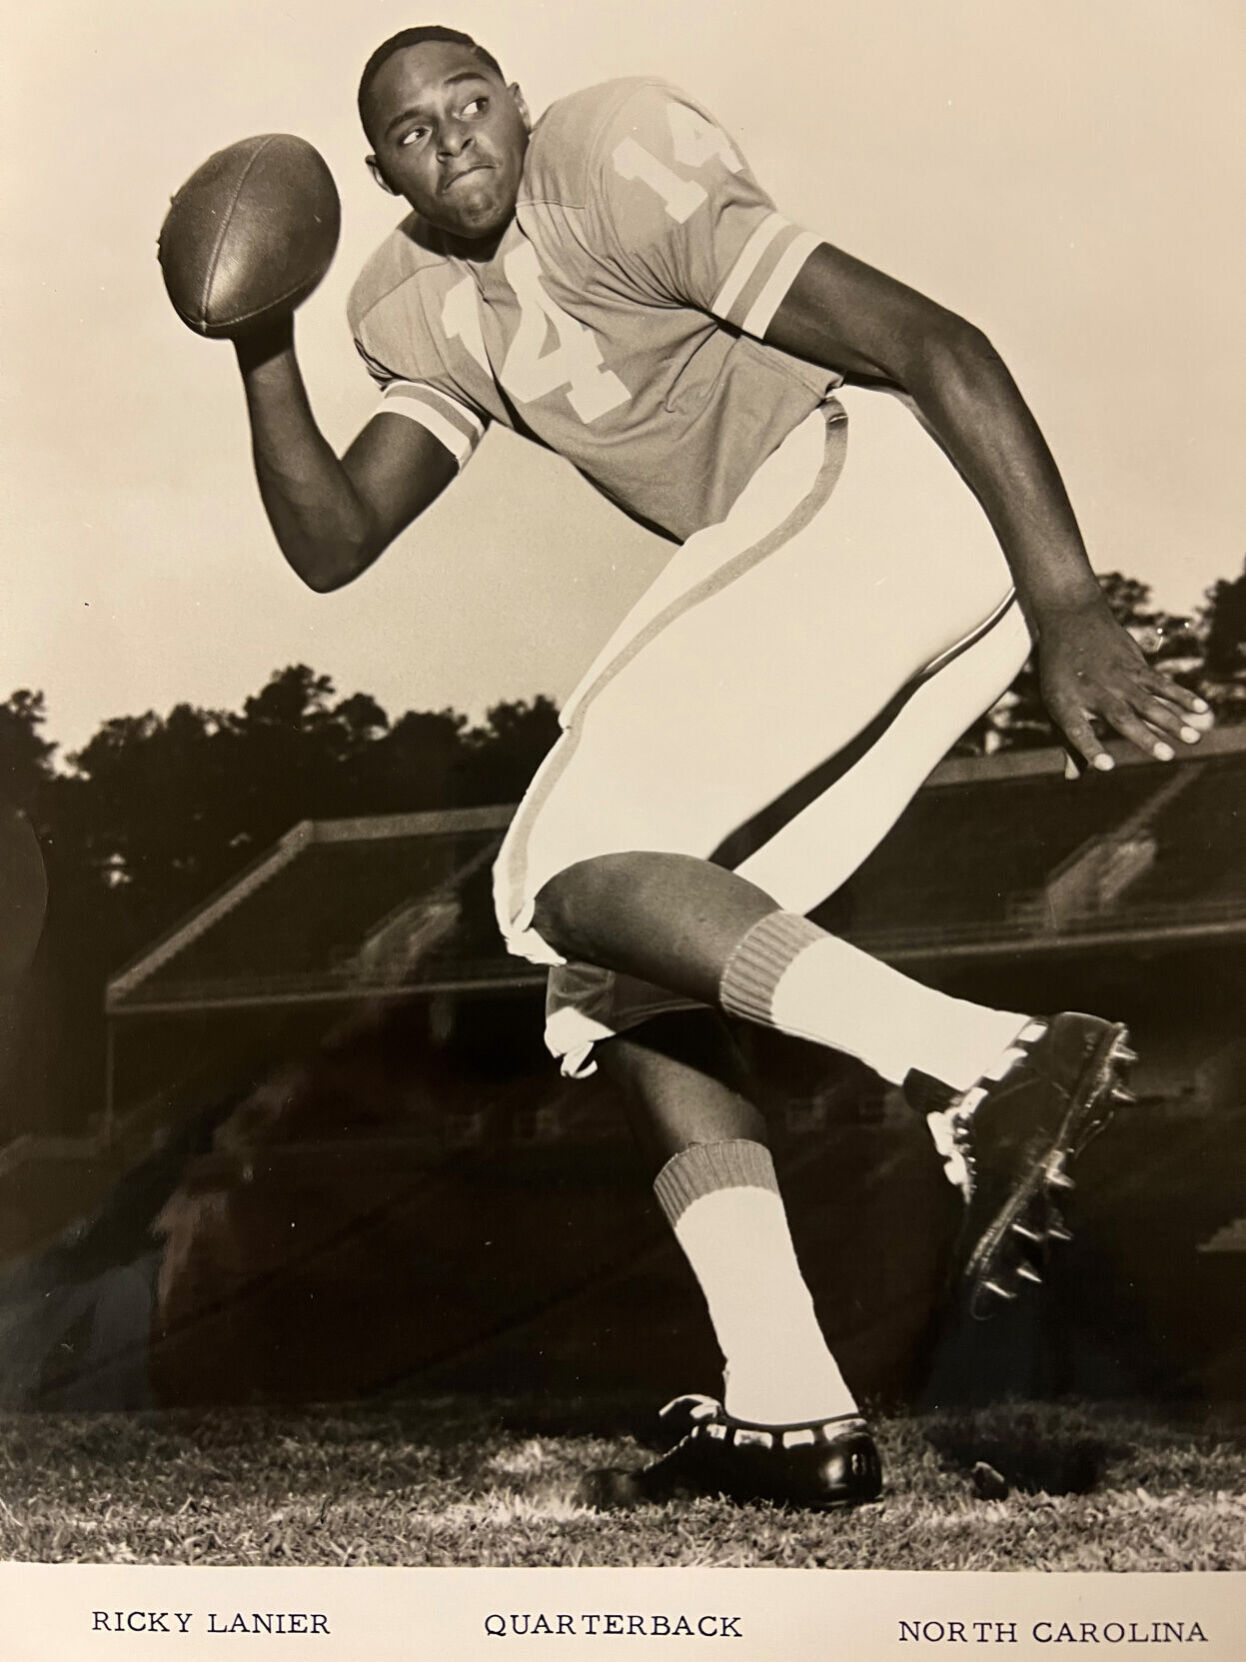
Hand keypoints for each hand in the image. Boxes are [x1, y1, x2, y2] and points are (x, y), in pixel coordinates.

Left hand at [1036, 593, 1213, 774]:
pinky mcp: (1136, 666)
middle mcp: (1095, 693)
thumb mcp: (1058, 705)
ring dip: (1172, 720)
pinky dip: (1181, 696)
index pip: (1077, 732)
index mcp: (1067, 706)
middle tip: (1167, 756)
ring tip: (1193, 737)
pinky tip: (1201, 709)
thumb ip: (1071, 742)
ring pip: (1148, 702)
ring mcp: (1118, 678)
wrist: (1072, 621)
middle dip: (1145, 737)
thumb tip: (1073, 778)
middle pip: (1122, 718)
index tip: (1106, 765)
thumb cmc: (1063, 674)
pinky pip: (1161, 684)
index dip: (1090, 749)